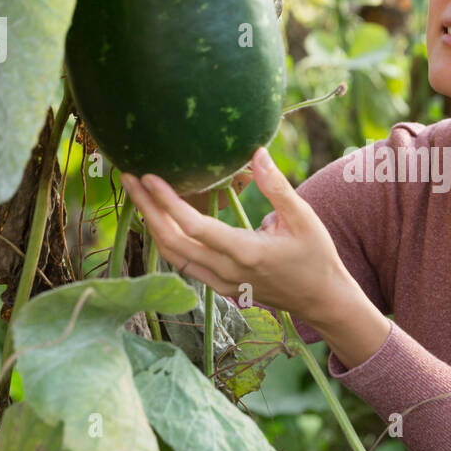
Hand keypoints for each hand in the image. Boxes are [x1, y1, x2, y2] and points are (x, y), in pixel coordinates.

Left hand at [120, 147, 353, 327]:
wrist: (321, 298)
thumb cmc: (316, 255)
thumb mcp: (304, 218)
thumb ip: (277, 186)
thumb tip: (256, 152)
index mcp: (247, 253)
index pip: (196, 228)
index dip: (168, 203)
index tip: (149, 177)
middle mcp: (228, 272)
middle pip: (173, 242)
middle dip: (147, 209)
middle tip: (129, 178)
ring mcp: (221, 284)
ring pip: (174, 256)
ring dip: (152, 225)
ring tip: (138, 195)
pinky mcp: (221, 288)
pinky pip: (184, 264)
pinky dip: (168, 241)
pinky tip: (160, 220)